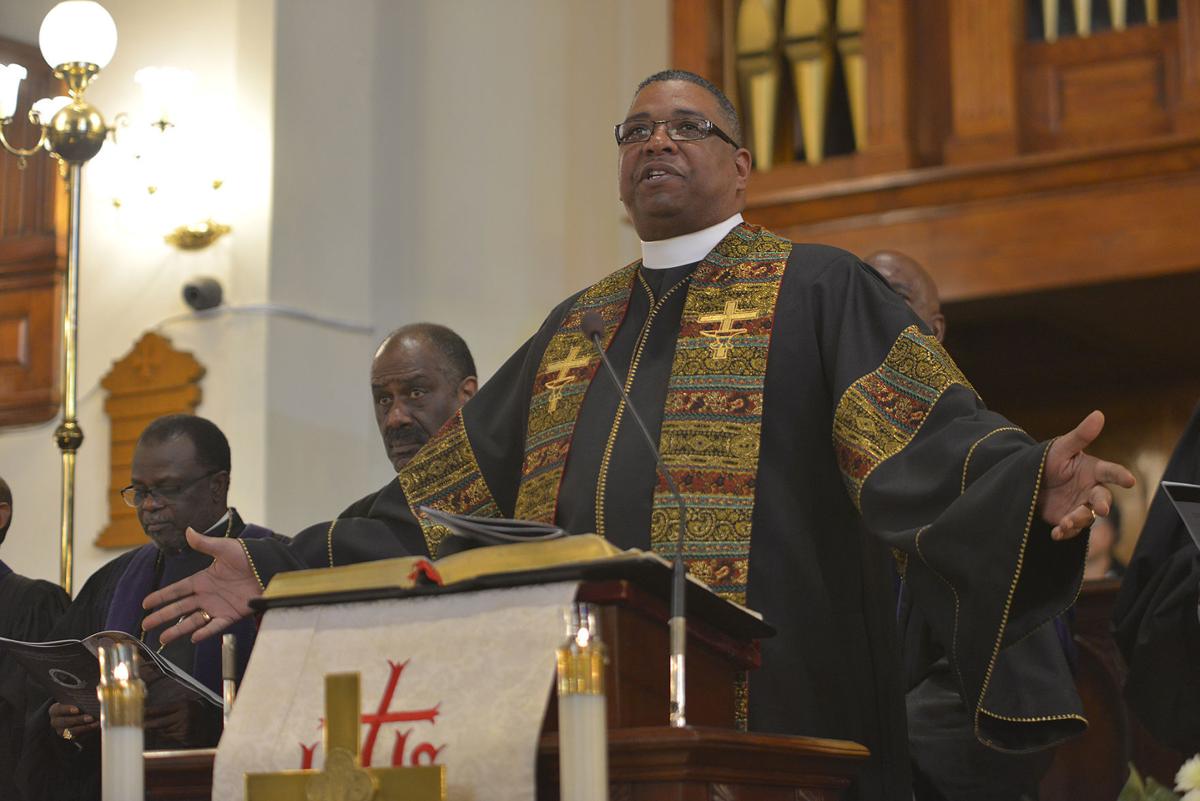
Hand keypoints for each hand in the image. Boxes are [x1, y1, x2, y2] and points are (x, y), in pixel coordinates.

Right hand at [49, 703, 96, 740]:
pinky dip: (88, 731)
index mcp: (55, 710)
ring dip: (85, 727)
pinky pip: (78, 736)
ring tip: (96, 723)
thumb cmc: (74, 705)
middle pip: (66, 722)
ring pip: (71, 731)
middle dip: (79, 720)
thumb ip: (79, 700)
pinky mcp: (69, 737)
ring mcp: (61, 731)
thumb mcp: (73, 701)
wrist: (71, 716)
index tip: (77, 709)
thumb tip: (91, 698)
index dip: (67, 709)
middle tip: (91, 717)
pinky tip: (96, 726)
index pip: (58, 710)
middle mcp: (56, 722)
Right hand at [142, 527, 261, 644]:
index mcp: (203, 579)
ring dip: (178, 629)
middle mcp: (207, 595)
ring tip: (163, 639)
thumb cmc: (248, 556)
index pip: (177, 590)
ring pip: (193, 620)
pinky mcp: (231, 614)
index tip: (145, 603)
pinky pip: (215, 625)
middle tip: (145, 626)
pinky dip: (205, 632)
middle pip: (179, 608)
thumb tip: (188, 530)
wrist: (270, 568)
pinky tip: (193, 638)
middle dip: (162, 616)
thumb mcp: (225, 548)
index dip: (161, 596)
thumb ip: (205, 543)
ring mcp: (218, 606)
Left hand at [145, 701, 195, 744]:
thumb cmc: (193, 711)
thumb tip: (149, 712)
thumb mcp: (183, 705)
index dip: (150, 712)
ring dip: (158, 731)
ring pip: (164, 731)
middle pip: (161, 722)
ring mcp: (185, 727)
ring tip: (158, 728)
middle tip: (141, 725)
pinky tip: (169, 732)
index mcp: (183, 705)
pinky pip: (170, 737)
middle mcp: (185, 715)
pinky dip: (166, 736)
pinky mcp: (185, 736)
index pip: (162, 709)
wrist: (210, 721)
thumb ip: (170, 708)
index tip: (141, 713)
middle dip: (149, 724)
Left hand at [1039, 410, 1135, 540]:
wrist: (1029, 480)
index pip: (1111, 472)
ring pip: (1087, 516)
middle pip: (1102, 498)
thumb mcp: (1061, 448)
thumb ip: (1080, 435)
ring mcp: (1080, 506)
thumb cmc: (1049, 460)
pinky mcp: (1066, 519)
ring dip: (1079, 519)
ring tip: (1066, 521)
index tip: (1129, 480)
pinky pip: (1071, 529)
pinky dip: (1065, 532)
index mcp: (1093, 470)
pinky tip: (1056, 533)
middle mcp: (1091, 489)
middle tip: (1102, 509)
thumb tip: (1098, 414)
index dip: (1120, 475)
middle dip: (1103, 504)